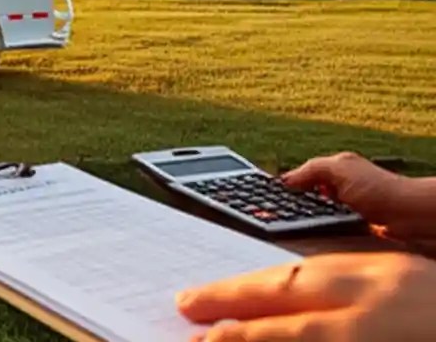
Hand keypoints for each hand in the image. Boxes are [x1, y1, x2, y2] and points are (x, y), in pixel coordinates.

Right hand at [177, 252, 435, 340]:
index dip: (239, 336)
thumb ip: (317, 336)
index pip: (289, 330)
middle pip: (290, 286)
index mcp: (373, 329)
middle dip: (234, 294)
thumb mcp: (371, 340)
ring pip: (314, 267)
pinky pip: (344, 262)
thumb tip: (269, 334)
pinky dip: (304, 272)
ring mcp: (399, 276)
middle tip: (188, 302)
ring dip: (263, 279)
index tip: (202, 341)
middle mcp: (384, 294)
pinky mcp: (409, 269)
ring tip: (225, 291)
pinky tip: (287, 282)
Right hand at [282, 152, 435, 249]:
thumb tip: (285, 180)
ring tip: (298, 218)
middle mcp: (342, 184)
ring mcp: (347, 205)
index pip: (305, 172)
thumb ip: (310, 171)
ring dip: (309, 214)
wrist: (408, 216)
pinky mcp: (352, 223)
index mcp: (338, 167)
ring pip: (316, 210)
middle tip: (282, 208)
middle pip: (308, 192)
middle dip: (297, 200)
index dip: (290, 182)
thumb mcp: (338, 170)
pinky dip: (320, 225)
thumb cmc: (379, 190)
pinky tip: (317, 227)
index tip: (271, 192)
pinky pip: (327, 224)